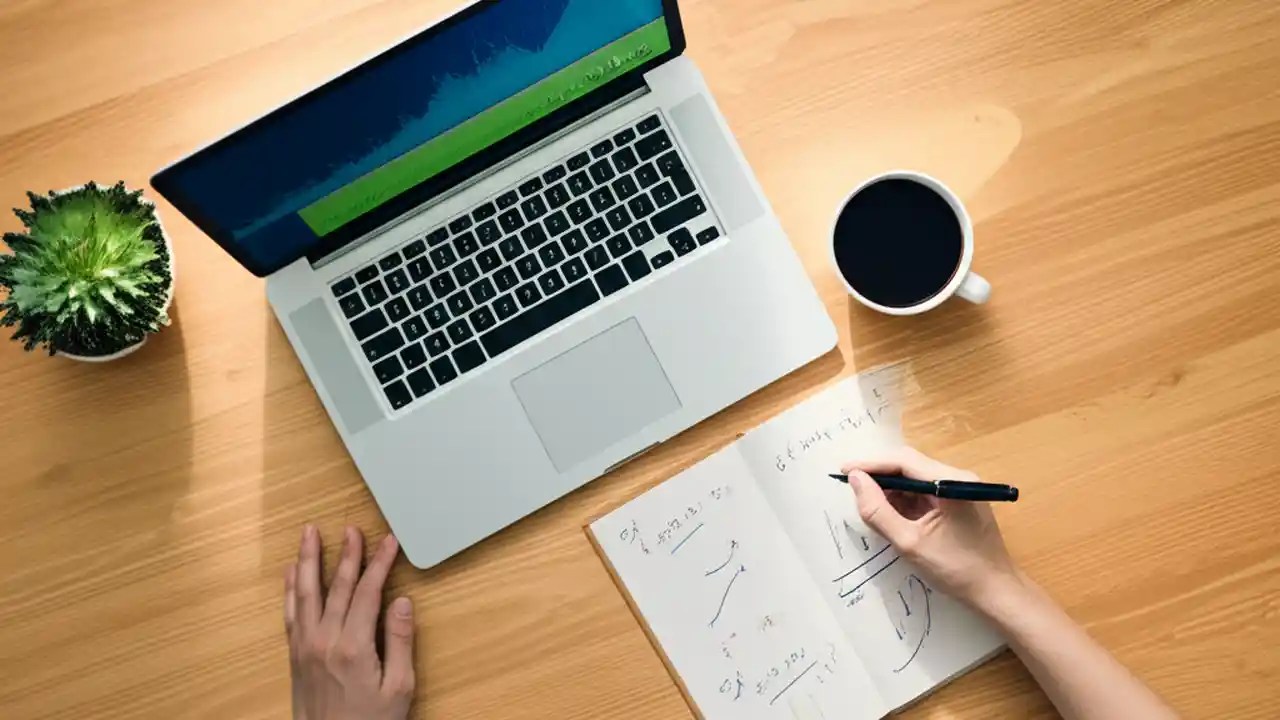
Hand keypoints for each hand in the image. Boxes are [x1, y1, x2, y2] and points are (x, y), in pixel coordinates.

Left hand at [284, 525, 415, 719]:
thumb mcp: (399, 688)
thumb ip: (400, 642)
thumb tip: (401, 602)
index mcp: (353, 647)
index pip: (367, 592)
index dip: (379, 564)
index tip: (388, 542)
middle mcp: (324, 641)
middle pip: (336, 587)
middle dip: (346, 554)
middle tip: (352, 529)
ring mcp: (305, 647)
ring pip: (306, 593)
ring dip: (308, 561)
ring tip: (309, 534)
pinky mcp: (295, 656)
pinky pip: (291, 613)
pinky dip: (291, 589)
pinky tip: (292, 573)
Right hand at [842, 447, 1021, 609]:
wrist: (996, 592)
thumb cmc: (955, 570)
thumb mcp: (909, 543)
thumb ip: (878, 510)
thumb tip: (856, 480)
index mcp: (952, 482)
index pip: (904, 461)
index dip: (871, 464)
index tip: (843, 471)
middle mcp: (958, 478)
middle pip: (910, 465)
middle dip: (879, 475)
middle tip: (850, 486)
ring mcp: (961, 489)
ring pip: (916, 478)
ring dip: (891, 488)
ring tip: (867, 503)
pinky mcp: (959, 502)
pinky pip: (925, 492)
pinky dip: (905, 500)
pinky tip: (889, 513)